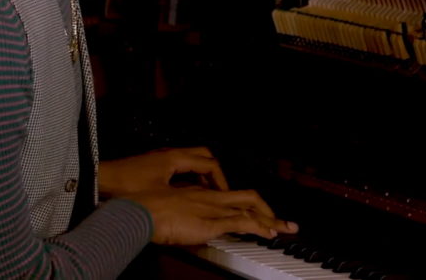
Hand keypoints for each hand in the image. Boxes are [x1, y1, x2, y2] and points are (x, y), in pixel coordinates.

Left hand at [100, 147, 228, 197]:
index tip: (225, 195)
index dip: (221, 180)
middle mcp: (170, 154)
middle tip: (219, 191)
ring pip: (191, 160)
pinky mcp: (153, 165)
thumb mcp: (159, 194)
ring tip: (205, 193)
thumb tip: (203, 204)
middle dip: (214, 173)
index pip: (209, 164)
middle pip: (204, 156)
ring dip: (201, 175)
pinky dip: (188, 177)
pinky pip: (180, 166)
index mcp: (175, 158)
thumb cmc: (127, 185)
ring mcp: (161, 158)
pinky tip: (185, 193)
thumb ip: (183, 197)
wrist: (102, 179)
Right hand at [127, 187, 298, 245]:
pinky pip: (242, 222)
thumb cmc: (145, 210)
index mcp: (197, 193)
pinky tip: (268, 232)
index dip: (245, 204)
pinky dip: (259, 226)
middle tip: (282, 221)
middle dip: (266, 209)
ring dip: (270, 219)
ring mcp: (212, 208)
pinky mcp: (211, 221)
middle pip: (246, 197)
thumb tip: (186, 227)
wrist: (139, 211)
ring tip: (285, 227)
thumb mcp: (167, 211)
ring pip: (250, 208)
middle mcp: (209, 197)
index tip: (255, 212)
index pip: (229, 196)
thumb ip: (180, 217)